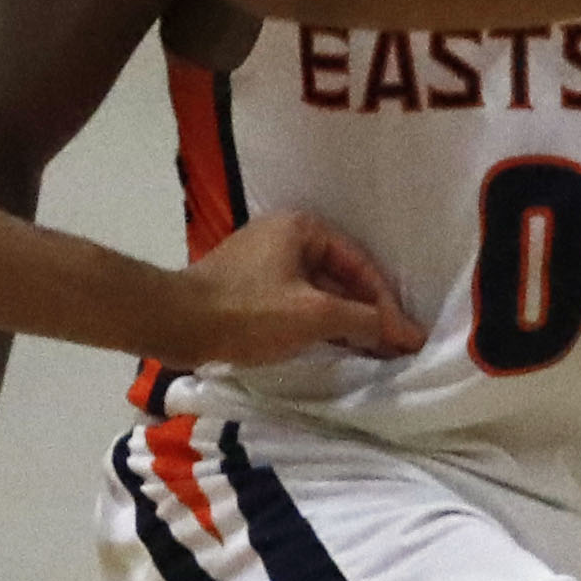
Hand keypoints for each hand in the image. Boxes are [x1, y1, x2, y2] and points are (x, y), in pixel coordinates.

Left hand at [164, 207, 421, 368]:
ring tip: (371, 353)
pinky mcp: (247, 288)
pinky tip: (333, 348)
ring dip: (343, 321)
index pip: (360, 264)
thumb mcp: (313, 315)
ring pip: (318, 292)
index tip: (405, 336)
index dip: (386, 303)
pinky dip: (317, 324)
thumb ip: (363, 320)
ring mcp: (263, 261)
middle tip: (393, 346)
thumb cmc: (247, 311)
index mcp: (303, 228)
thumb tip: (406, 334)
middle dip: (367, 313)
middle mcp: (285, 235)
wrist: (175, 324)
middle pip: (340, 277)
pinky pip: (296, 302)